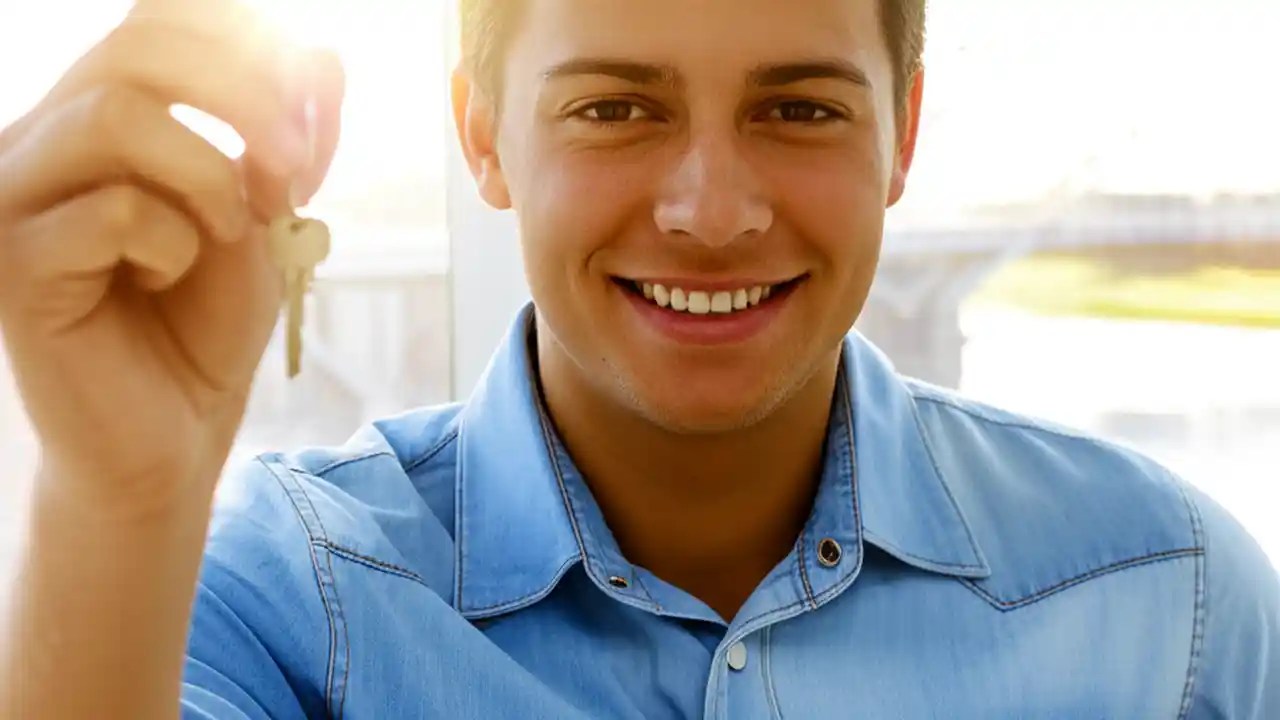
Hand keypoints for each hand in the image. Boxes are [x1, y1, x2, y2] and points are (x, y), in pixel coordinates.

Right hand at [0, 0, 344, 513]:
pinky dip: (173, 244)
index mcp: (96, 112)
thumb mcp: (266, 216)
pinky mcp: (11, 261)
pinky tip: (160, 281)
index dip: (247, 46)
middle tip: (298, 168)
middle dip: (245, 96)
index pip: (157, 20)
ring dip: (208, 177)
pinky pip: (115, 210)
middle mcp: (40, 137)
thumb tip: (323, 51)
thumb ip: (286, 136)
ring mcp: (12, 195)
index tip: (314, 117)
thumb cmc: (208, 322)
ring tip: (224, 235)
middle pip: (136, 46)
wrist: (173, 434)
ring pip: (115, 116)